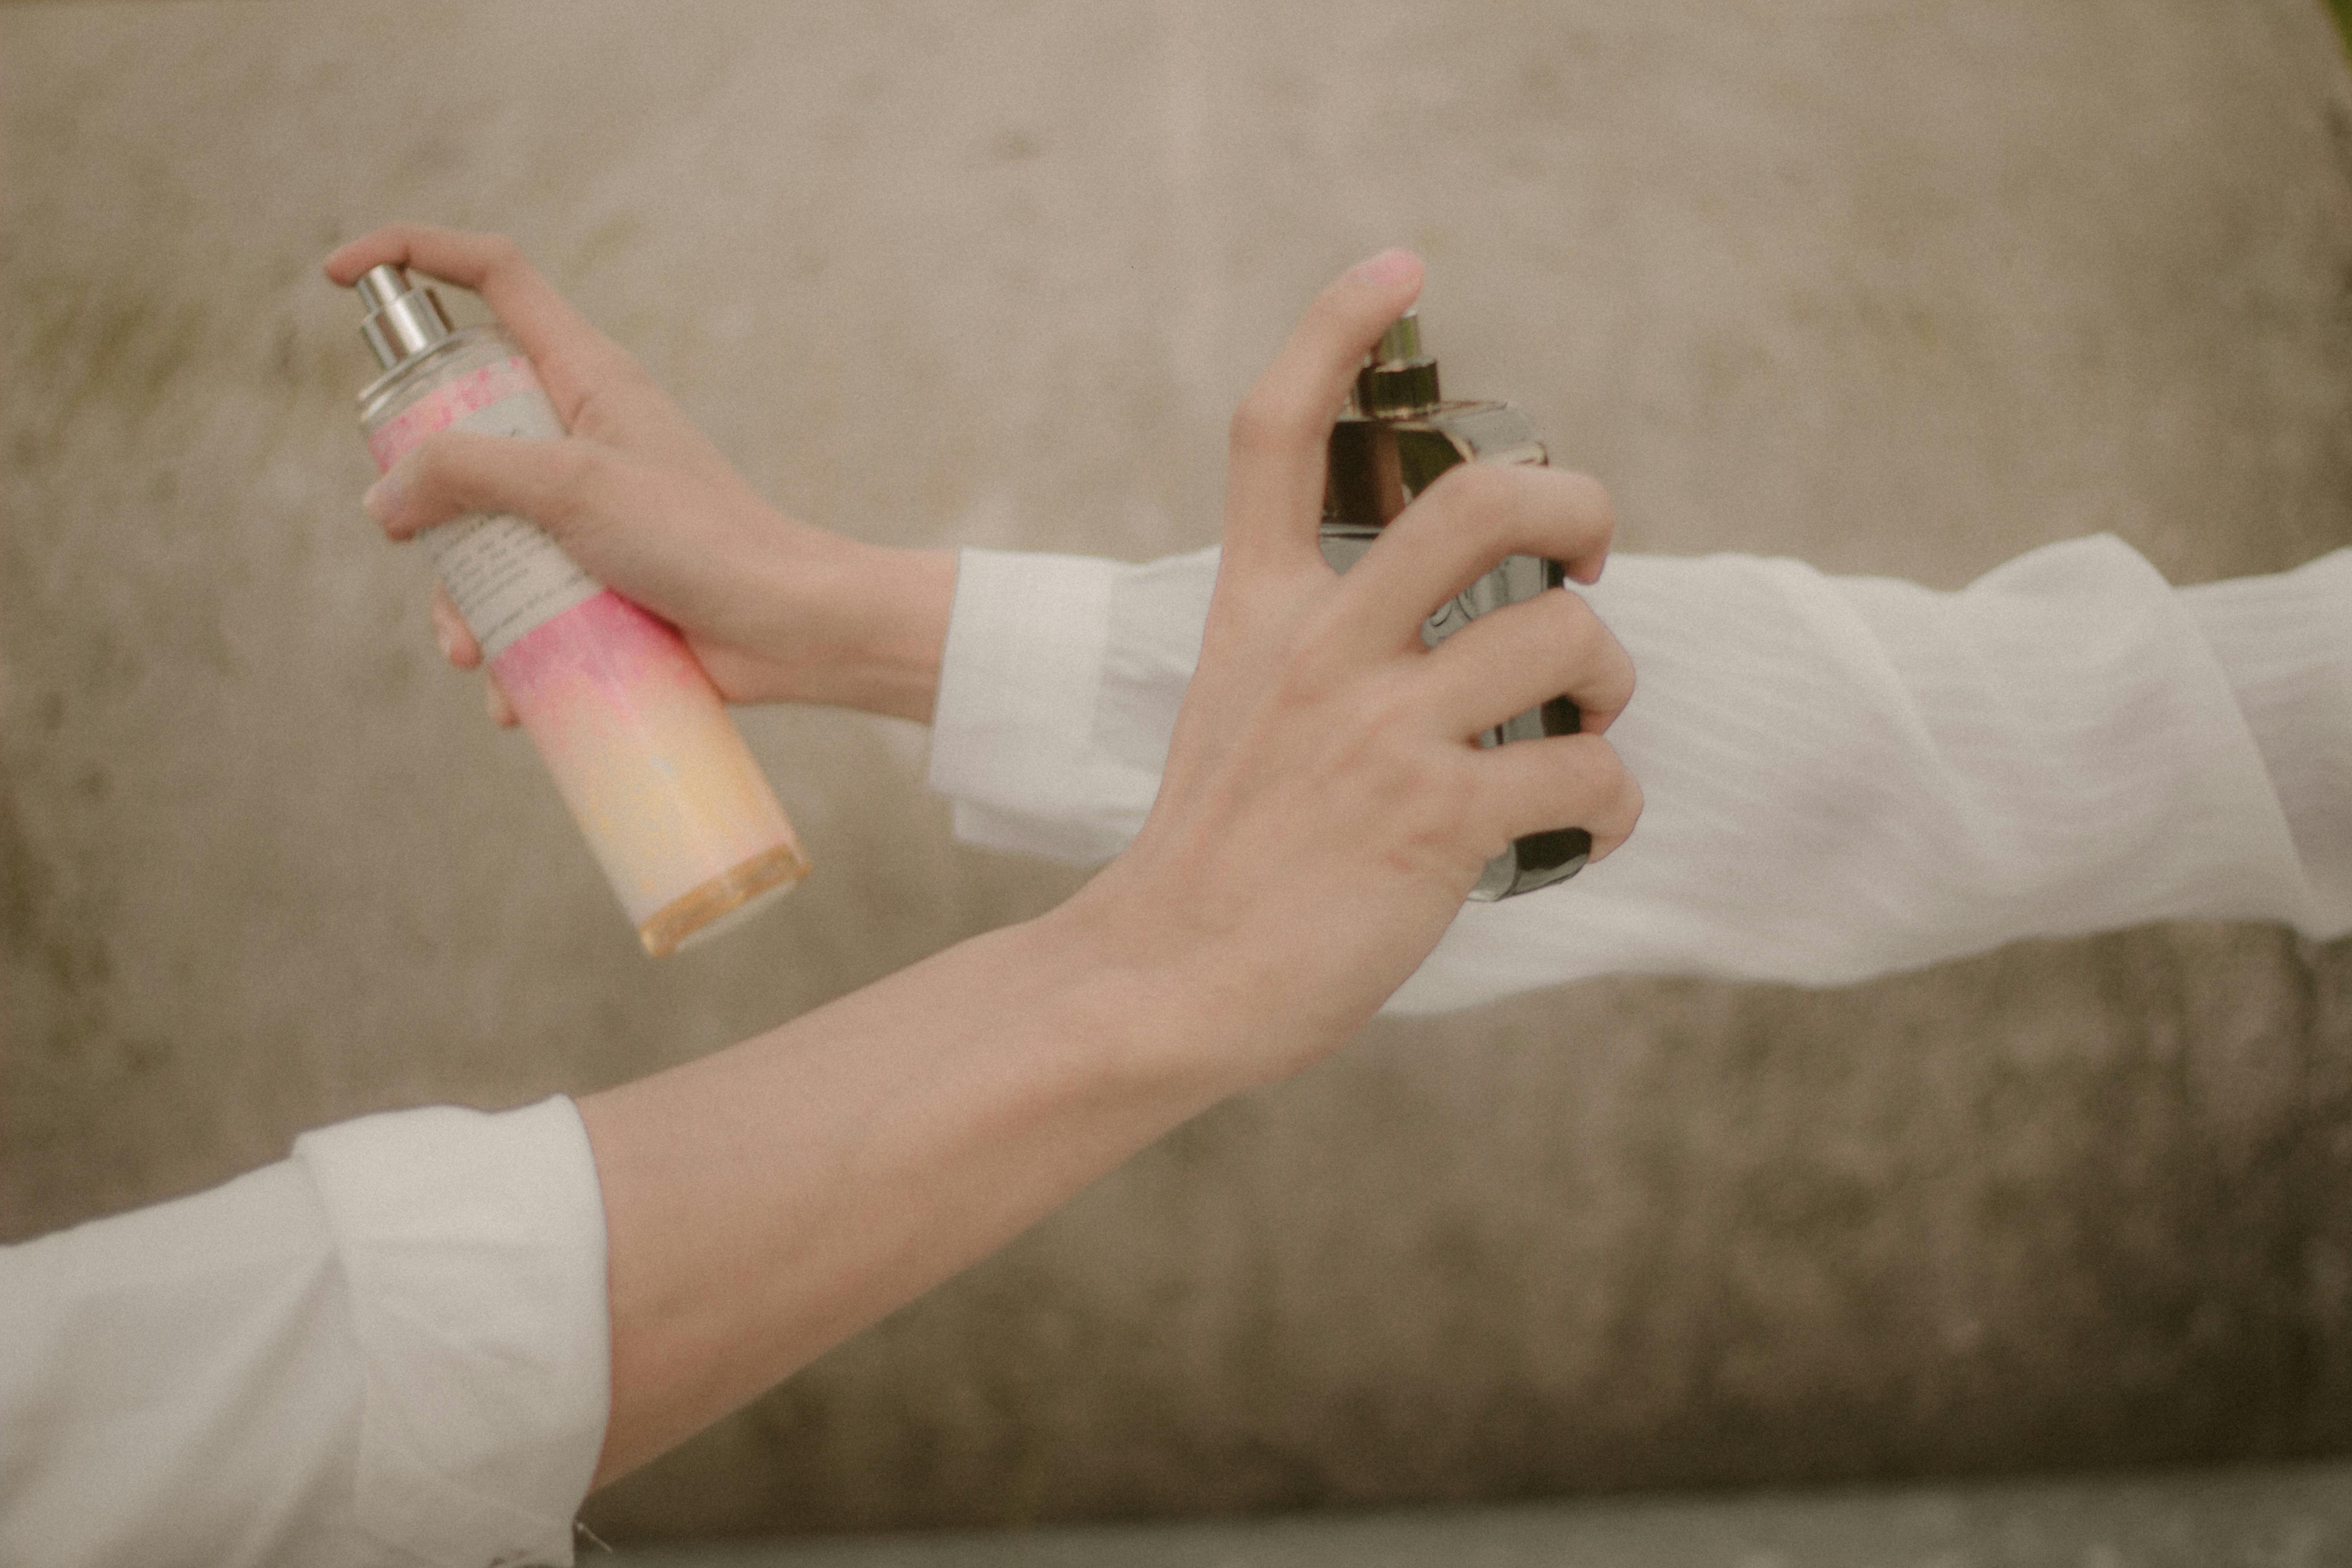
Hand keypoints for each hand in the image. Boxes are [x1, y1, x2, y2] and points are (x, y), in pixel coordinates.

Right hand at [323, 225, 953, 722]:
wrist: (788, 628)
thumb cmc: (700, 537)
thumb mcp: (572, 485)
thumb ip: (467, 474)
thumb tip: (385, 502)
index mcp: (586, 375)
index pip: (493, 278)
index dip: (413, 253)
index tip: (335, 273)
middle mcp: (580, 431)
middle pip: (459, 426)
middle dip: (420, 493)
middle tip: (411, 537)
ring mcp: (585, 507)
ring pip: (479, 530)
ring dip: (459, 598)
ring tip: (470, 651)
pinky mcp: (596, 576)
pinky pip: (522, 601)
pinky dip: (506, 649)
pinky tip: (508, 697)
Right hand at [1061, 248, 1641, 1084]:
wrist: (1165, 983)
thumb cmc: (1216, 857)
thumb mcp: (1237, 710)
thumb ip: (1319, 649)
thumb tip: (1454, 624)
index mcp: (1260, 612)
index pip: (1278, 429)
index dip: (1338, 326)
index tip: (1400, 266)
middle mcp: (1322, 653)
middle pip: (1481, 503)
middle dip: (1580, 508)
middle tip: (1593, 555)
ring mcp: (1380, 733)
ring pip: (1565, 642)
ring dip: (1612, 681)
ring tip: (1590, 724)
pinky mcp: (1439, 822)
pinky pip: (1591, 777)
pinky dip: (1617, 802)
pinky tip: (1586, 826)